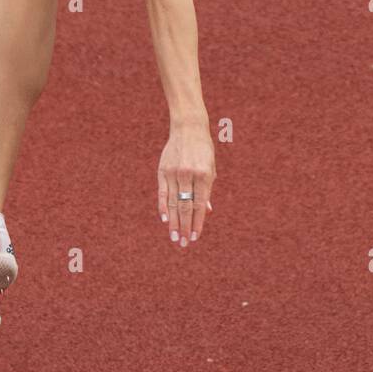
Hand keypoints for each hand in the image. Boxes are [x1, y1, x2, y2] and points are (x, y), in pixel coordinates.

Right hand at [157, 122, 215, 246]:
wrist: (188, 128)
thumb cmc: (203, 150)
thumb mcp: (210, 168)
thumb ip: (207, 189)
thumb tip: (206, 210)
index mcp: (204, 175)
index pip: (199, 205)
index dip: (198, 222)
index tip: (195, 237)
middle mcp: (188, 175)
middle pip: (185, 207)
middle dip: (185, 227)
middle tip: (183, 243)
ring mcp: (174, 173)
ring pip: (172, 203)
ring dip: (173, 222)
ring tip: (174, 237)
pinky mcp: (162, 170)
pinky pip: (162, 192)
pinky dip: (162, 207)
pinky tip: (164, 219)